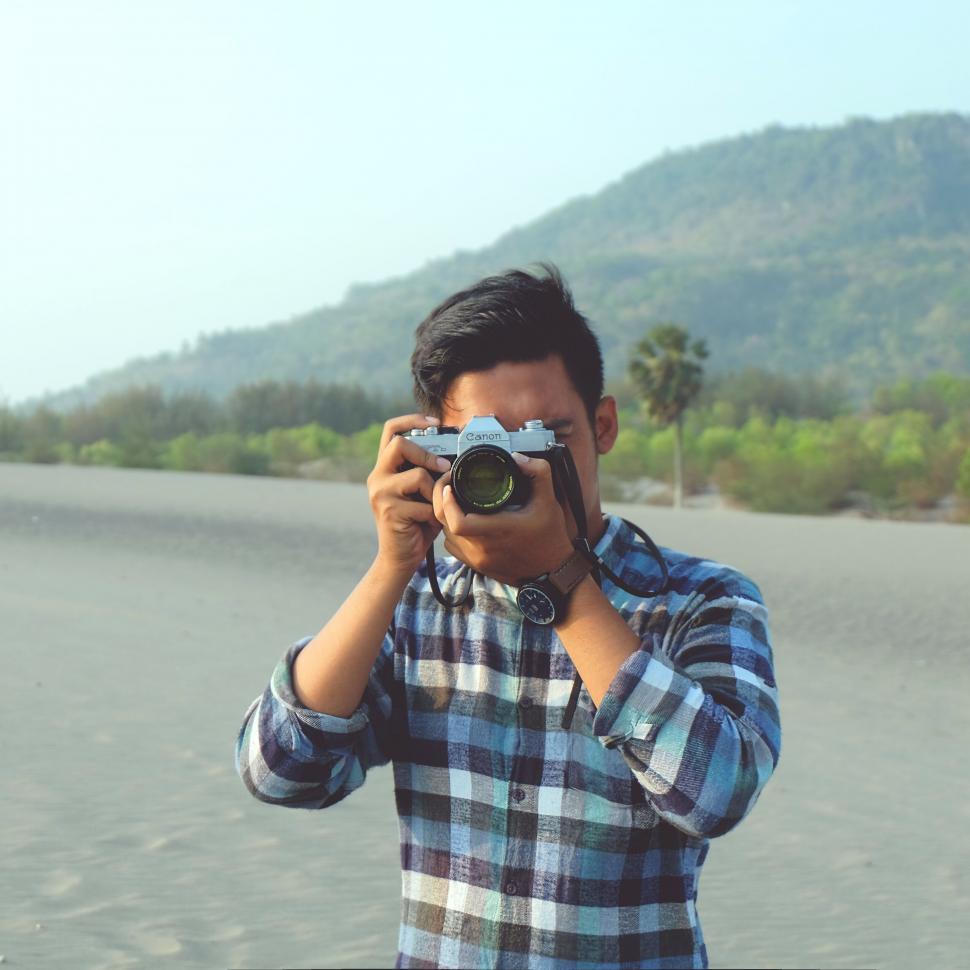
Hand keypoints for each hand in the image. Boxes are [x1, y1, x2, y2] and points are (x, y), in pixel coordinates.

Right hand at [366, 414, 451, 575]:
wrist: (400, 557)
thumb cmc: (417, 523)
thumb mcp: (424, 492)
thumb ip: (431, 473)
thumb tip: (456, 455)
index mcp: (385, 467)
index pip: (391, 430)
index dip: (412, 419)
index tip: (436, 422)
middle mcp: (377, 476)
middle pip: (400, 444)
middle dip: (427, 454)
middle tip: (443, 467)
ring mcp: (380, 493)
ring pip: (417, 475)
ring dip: (434, 491)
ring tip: (434, 506)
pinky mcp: (388, 511)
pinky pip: (423, 504)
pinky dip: (433, 514)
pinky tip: (428, 524)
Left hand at [431, 452, 574, 585]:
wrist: (552, 570)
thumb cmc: (550, 536)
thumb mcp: (549, 500)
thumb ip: (538, 473)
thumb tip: (517, 458)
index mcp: (499, 529)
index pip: (459, 521)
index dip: (447, 502)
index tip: (450, 485)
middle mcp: (484, 547)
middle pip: (446, 525)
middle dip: (440, 502)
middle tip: (448, 485)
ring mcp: (478, 559)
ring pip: (447, 536)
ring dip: (445, 517)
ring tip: (453, 500)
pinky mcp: (477, 566)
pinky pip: (453, 547)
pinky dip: (452, 532)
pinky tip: (461, 520)